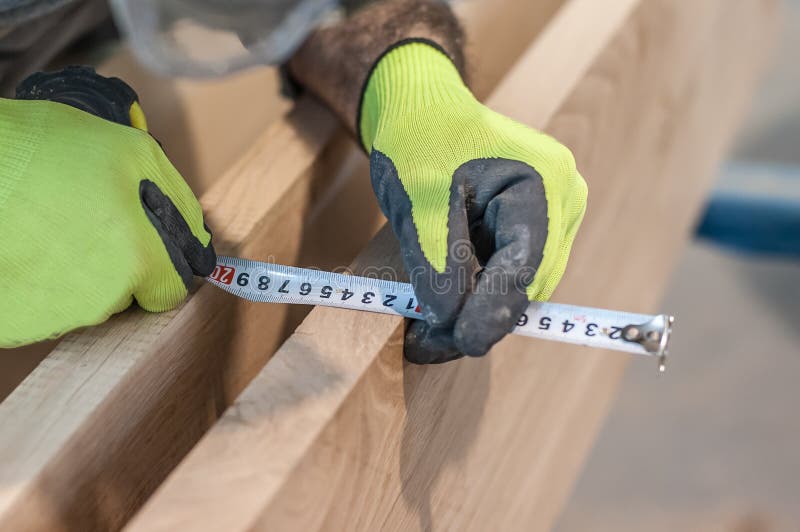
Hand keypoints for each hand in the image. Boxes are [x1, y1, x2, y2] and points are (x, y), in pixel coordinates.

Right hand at [0, 68, 214, 346]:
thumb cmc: (46, 150)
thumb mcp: (133, 153)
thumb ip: (177, 201)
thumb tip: (198, 238)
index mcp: (139, 260)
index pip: (171, 288)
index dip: (162, 263)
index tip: (145, 244)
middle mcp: (102, 298)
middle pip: (127, 294)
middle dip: (118, 263)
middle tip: (86, 223)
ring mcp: (55, 315)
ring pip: (86, 301)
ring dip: (77, 272)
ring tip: (50, 228)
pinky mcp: (16, 322)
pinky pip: (44, 308)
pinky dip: (40, 283)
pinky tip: (27, 247)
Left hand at [360, 40, 586, 362]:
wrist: (419, 109)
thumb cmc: (421, 138)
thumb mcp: (420, 202)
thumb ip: (438, 263)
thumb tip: (450, 322)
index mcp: (545, 183)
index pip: (525, 264)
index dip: (493, 309)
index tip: (462, 342)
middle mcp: (561, 202)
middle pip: (526, 282)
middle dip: (479, 316)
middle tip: (428, 343)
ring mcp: (550, 216)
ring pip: (516, 285)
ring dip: (474, 310)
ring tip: (425, 331)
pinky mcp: (529, 227)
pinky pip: (506, 272)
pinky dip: (475, 293)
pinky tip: (440, 305)